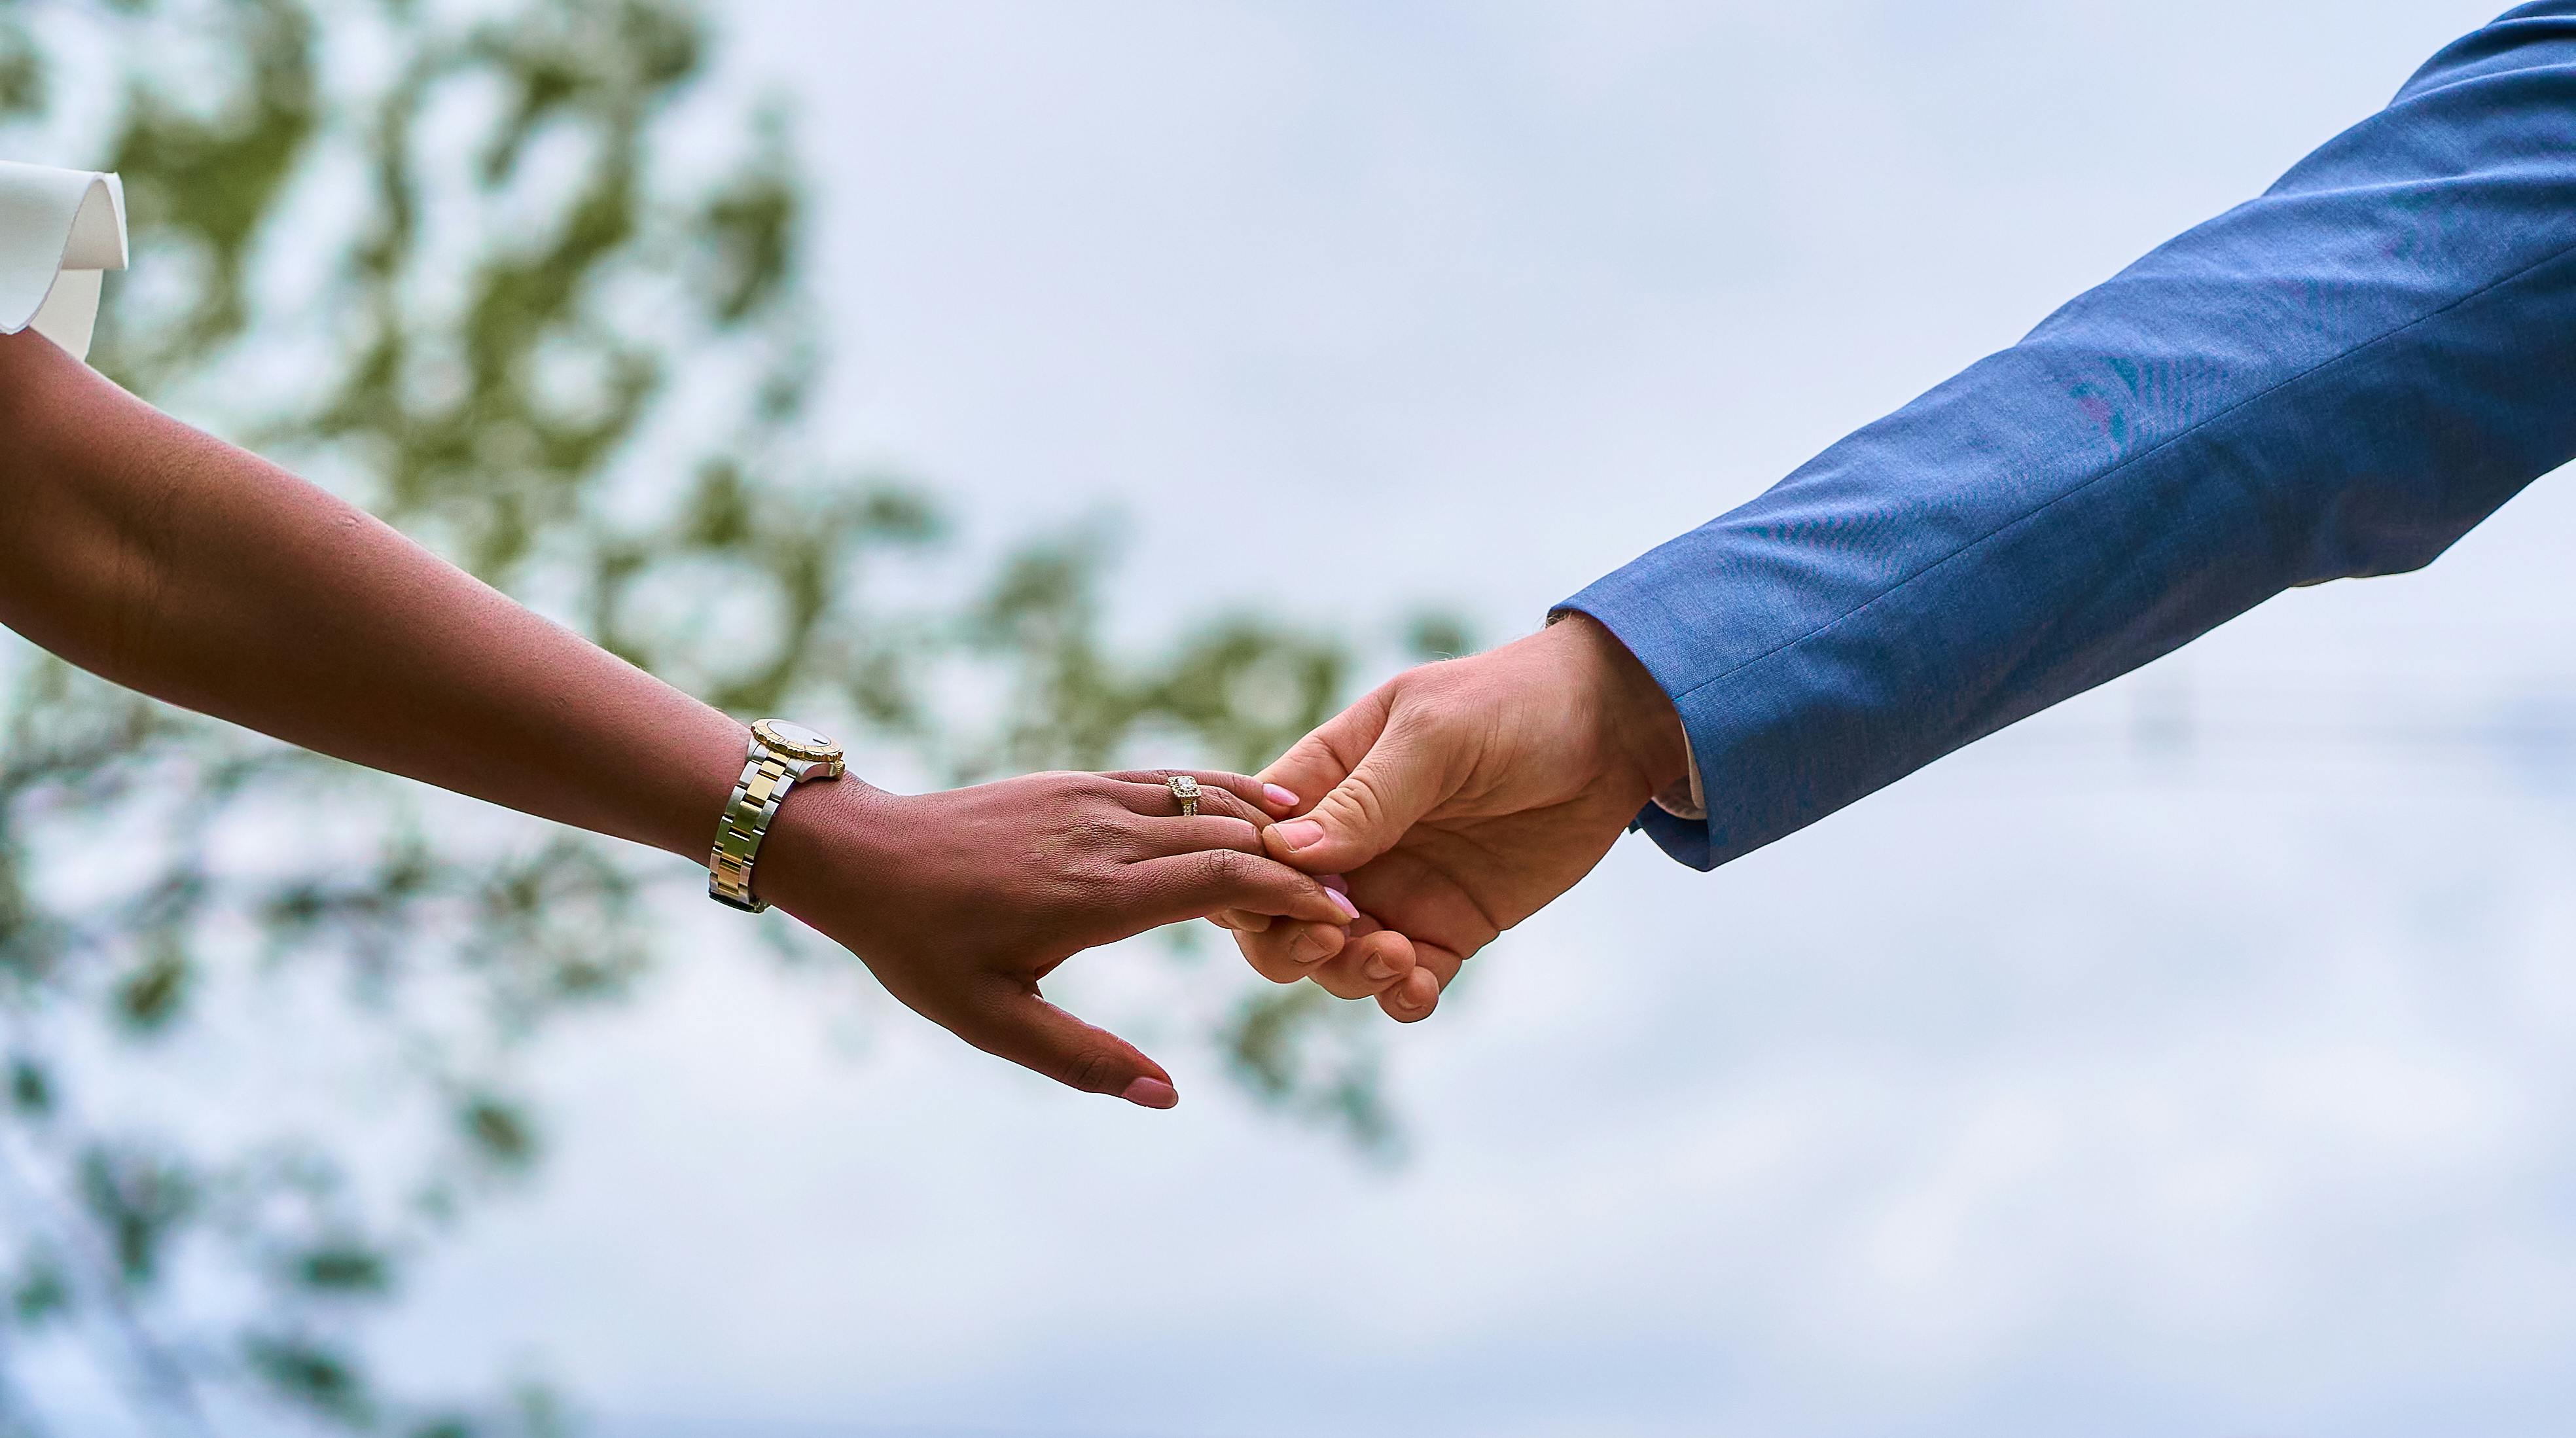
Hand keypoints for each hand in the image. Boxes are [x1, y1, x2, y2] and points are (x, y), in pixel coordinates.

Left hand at [756, 768, 1355, 1106]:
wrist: (863, 856)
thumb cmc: (922, 948)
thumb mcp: (993, 1021)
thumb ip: (1085, 1062)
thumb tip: (1169, 1098)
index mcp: (1097, 894)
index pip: (1225, 879)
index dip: (1294, 899)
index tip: (1343, 926)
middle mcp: (1106, 833)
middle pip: (1234, 836)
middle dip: (1303, 868)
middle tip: (1358, 903)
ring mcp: (1094, 796)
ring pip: (1209, 798)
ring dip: (1273, 826)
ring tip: (1329, 858)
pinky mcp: (1081, 780)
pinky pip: (1172, 778)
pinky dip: (1226, 793)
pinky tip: (1261, 809)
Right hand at [1227, 615, 1687, 1019]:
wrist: (1614, 731)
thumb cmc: (1514, 704)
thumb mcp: (1436, 735)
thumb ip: (1368, 797)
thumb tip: (1288, 853)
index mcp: (1322, 780)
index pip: (1251, 842)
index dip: (1251, 879)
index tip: (1297, 890)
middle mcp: (1346, 843)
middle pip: (1273, 916)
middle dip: (1289, 941)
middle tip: (1339, 934)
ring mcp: (1395, 890)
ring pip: (1332, 960)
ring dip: (1348, 973)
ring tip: (1399, 956)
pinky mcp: (1448, 927)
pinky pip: (1405, 982)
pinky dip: (1401, 997)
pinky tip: (1420, 985)